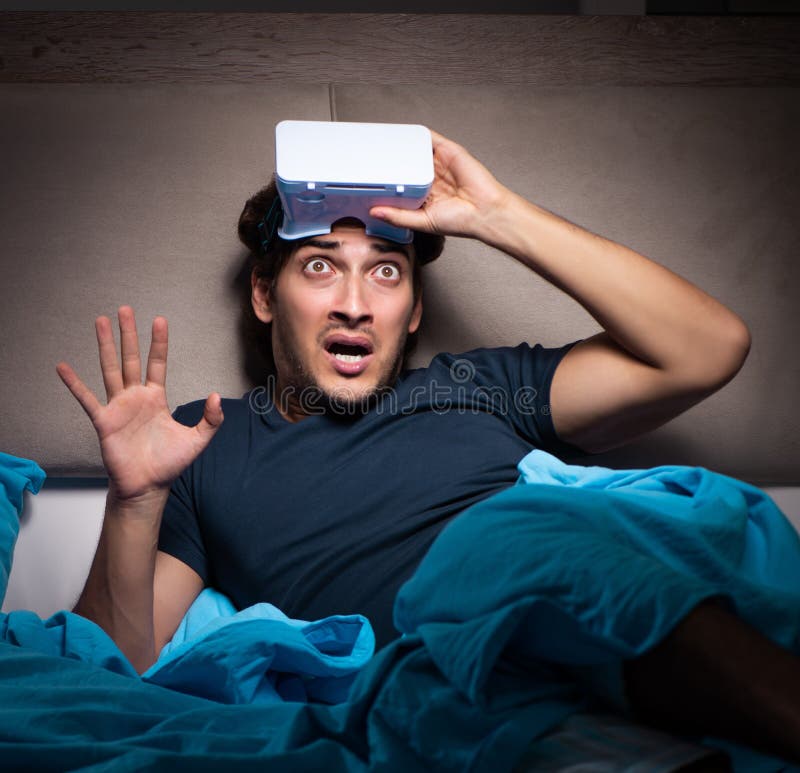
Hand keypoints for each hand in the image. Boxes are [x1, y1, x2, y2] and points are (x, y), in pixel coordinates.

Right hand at [57, 306, 222, 503]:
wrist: (148, 487)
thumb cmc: (170, 464)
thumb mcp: (198, 440)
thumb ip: (211, 419)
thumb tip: (218, 396)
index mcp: (156, 398)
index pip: (157, 363)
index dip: (159, 343)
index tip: (160, 320)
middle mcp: (136, 398)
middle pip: (131, 359)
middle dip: (128, 334)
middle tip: (124, 309)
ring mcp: (118, 407)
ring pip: (110, 370)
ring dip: (105, 346)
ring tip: (99, 321)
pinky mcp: (104, 421)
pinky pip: (87, 399)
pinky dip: (74, 383)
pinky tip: (63, 367)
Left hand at [369, 128, 511, 240]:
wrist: (484, 213)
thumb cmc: (461, 221)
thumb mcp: (422, 221)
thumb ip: (398, 216)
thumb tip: (375, 212)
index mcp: (425, 195)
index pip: (400, 184)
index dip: (386, 181)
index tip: (369, 180)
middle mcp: (431, 178)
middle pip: (406, 165)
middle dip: (391, 162)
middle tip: (372, 160)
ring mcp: (440, 164)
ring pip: (416, 150)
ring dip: (402, 146)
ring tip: (384, 143)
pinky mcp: (449, 152)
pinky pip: (430, 139)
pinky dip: (417, 135)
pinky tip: (405, 134)